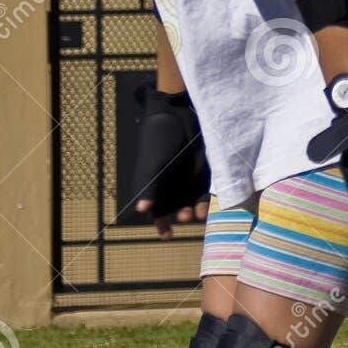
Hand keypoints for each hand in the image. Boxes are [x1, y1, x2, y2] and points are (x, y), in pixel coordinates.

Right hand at [130, 86, 209, 230]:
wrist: (178, 114)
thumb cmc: (158, 138)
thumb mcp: (153, 164)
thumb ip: (149, 187)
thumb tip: (142, 210)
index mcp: (155, 184)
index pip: (157, 208)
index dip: (161, 222)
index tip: (165, 234)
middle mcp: (172, 184)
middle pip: (176, 208)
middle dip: (179, 216)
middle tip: (182, 216)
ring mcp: (188, 178)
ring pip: (192, 202)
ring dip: (193, 211)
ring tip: (195, 214)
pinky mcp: (204, 171)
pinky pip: (205, 191)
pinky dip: (206, 201)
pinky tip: (205, 207)